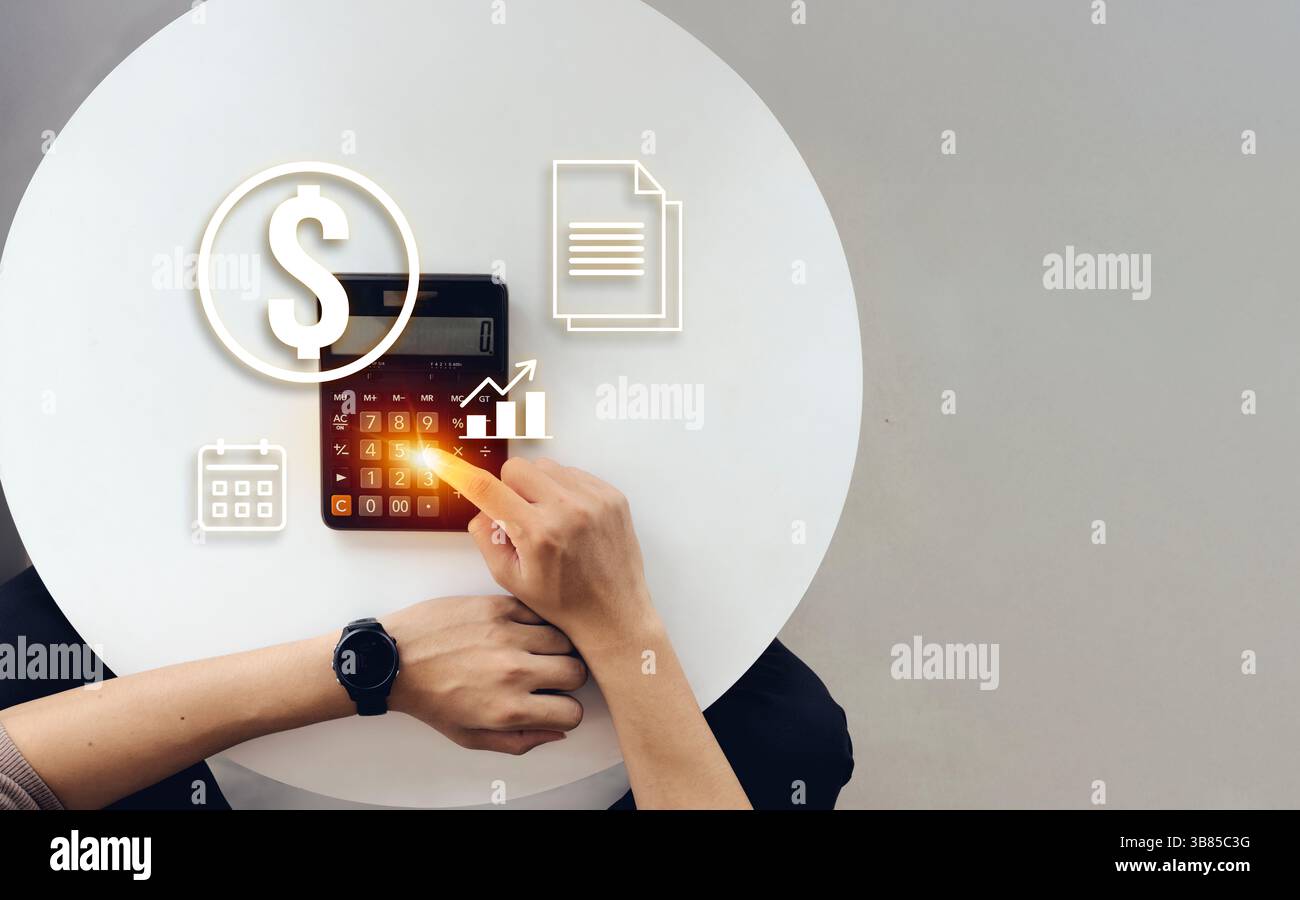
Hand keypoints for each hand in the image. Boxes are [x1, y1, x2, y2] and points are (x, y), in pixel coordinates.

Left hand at [382, 594, 586, 754]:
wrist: (394, 658)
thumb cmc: (429, 698)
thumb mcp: (470, 737)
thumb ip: (518, 742)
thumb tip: (556, 732)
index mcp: (508, 709)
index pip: (572, 712)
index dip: (565, 711)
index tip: (552, 704)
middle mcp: (513, 672)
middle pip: (576, 672)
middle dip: (566, 679)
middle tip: (545, 676)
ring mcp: (508, 636)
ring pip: (563, 639)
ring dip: (553, 648)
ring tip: (531, 651)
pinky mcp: (498, 607)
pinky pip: (539, 613)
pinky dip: (535, 623)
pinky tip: (517, 632)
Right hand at [428, 452, 659, 656]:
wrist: (614, 614)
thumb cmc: (562, 602)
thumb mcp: (511, 578)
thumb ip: (486, 537)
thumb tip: (481, 505)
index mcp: (538, 534)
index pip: (487, 489)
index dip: (458, 472)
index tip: (438, 458)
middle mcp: (568, 510)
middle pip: (516, 468)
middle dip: (509, 489)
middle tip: (520, 519)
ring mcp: (595, 500)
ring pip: (546, 467)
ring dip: (538, 488)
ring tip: (549, 521)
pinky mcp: (613, 496)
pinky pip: (574, 473)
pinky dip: (564, 490)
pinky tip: (570, 520)